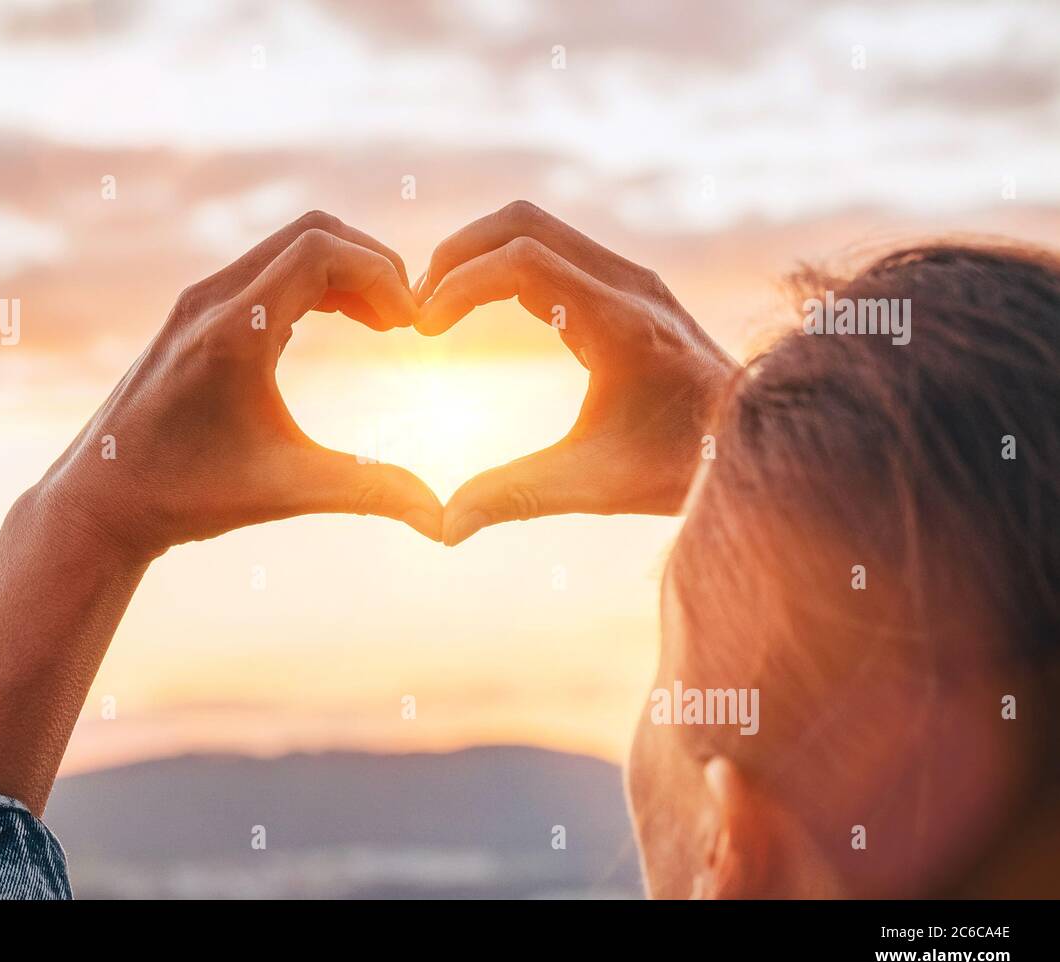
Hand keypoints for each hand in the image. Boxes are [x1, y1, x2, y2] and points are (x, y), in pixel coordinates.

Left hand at [36, 211, 442, 560]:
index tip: (412, 325)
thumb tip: (442, 520)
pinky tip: (342, 324)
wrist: (101, 501)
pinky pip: (267, 269)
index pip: (322, 251)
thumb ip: (368, 492)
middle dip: (371, 264)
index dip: (381, 275)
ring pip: (288, 247)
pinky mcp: (195, 315)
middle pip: (311, 233)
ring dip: (343, 272)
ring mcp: (199, 303)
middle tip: (407, 318)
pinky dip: (313, 282)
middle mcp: (212, 301)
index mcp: (233, 331)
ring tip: (384, 323)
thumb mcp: (286, 492)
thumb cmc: (186, 496)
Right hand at [414, 201, 738, 544]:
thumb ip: (513, 497)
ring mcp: (632, 279)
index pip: (519, 262)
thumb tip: (443, 528)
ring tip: (440, 307)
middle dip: (458, 254)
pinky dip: (507, 264)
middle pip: (521, 223)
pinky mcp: (630, 288)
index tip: (425, 330)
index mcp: (620, 321)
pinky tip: (483, 310)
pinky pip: (556, 248)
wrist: (753, 446)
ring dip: (480, 255)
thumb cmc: (679, 469)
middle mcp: (629, 284)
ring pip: (537, 228)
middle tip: (419, 307)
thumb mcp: (592, 487)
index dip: (458, 286)